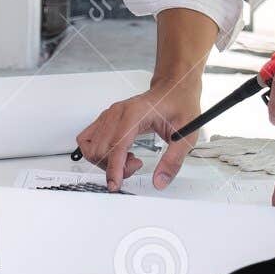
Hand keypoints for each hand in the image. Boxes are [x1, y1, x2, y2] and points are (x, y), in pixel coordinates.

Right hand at [75, 80, 202, 190]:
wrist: (174, 88)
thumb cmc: (179, 104)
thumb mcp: (186, 134)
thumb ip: (173, 160)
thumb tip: (159, 181)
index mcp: (135, 113)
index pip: (117, 145)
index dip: (114, 168)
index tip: (115, 185)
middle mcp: (117, 112)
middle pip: (101, 148)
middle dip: (115, 166)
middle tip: (136, 165)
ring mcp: (110, 114)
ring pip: (91, 146)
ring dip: (105, 161)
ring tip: (128, 159)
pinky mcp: (107, 118)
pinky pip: (88, 138)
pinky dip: (98, 152)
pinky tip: (118, 153)